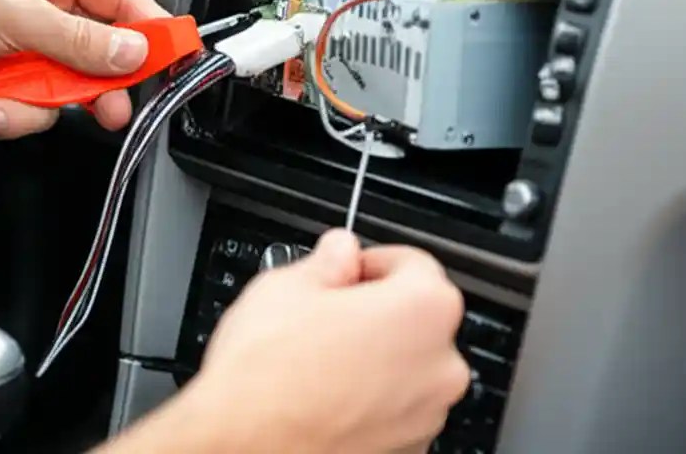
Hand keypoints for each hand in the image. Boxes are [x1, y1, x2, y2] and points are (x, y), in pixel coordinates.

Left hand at [0, 0, 169, 139]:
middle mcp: (46, 16)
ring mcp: (24, 58)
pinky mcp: (0, 91)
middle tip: (103, 106)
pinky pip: (25, 117)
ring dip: (28, 107)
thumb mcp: (17, 15)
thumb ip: (81, 40)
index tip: (174, 60)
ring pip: (62, 99)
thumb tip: (131, 52)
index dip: (152, 33)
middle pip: (102, 61)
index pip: (126, 4)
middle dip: (90, 89)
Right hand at [148, 231, 469, 453]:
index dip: (369, 262)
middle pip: (414, 320)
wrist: (244, 447)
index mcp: (423, 309)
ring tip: (315, 363)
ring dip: (373, 359)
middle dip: (373, 313)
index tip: (344, 270)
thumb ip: (327, 261)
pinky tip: (322, 396)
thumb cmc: (265, 375)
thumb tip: (340, 252)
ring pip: (405, 368)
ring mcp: (427, 415)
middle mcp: (441, 365)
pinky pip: (394, 411)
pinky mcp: (408, 450)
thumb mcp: (284, 286)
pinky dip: (368, 401)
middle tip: (322, 317)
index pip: (413, 264)